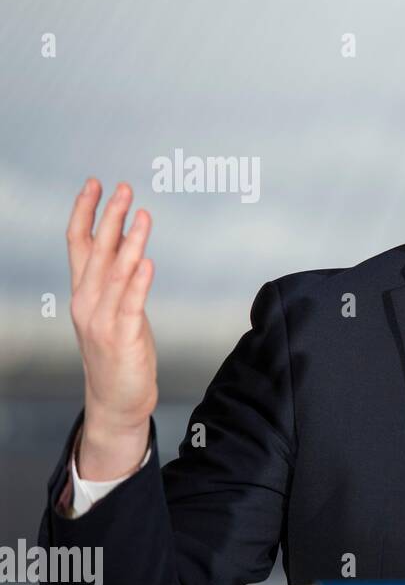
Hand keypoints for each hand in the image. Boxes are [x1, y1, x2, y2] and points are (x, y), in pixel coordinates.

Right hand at [67, 178, 157, 478]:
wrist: (116, 400)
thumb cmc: (118, 353)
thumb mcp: (115, 309)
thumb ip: (118, 279)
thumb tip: (130, 242)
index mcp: (83, 293)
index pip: (78, 244)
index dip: (84, 213)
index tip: (94, 185)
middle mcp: (87, 302)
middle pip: (96, 251)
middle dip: (108, 217)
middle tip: (121, 187)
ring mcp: (102, 320)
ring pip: (115, 272)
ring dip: (129, 241)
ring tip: (141, 213)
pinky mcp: (122, 336)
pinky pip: (131, 304)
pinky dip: (138, 282)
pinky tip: (146, 261)